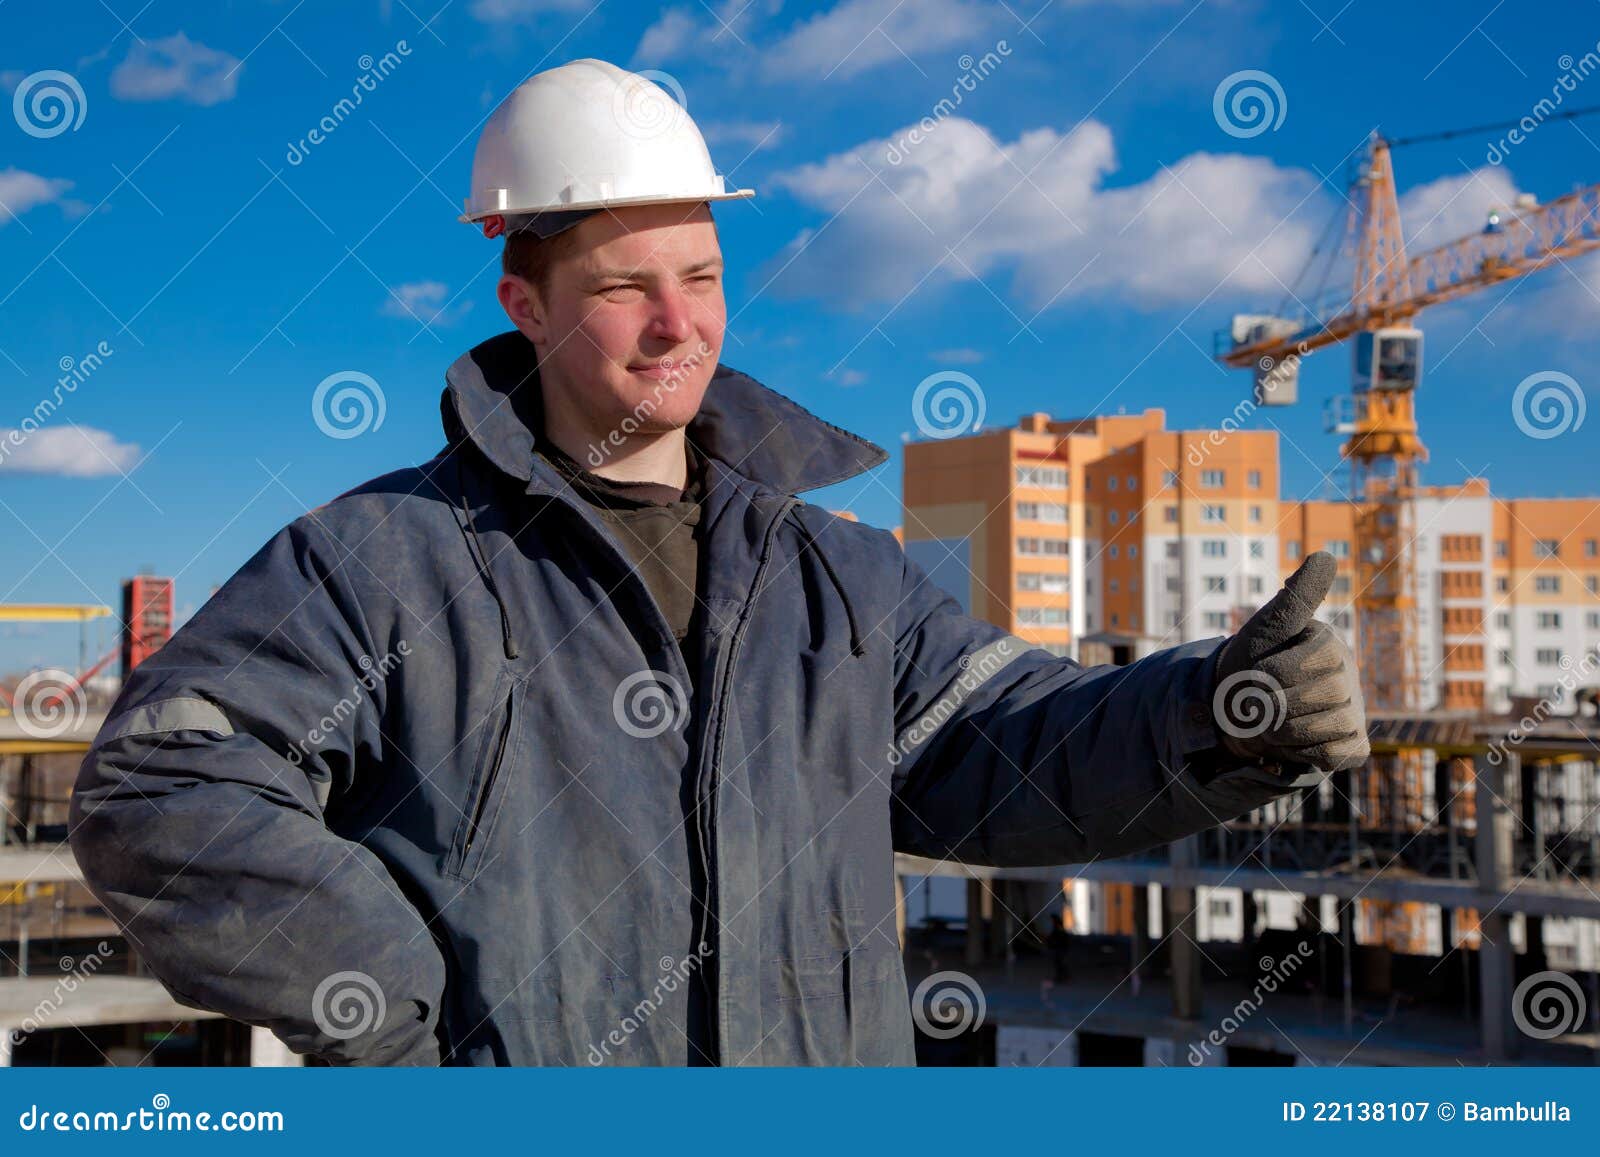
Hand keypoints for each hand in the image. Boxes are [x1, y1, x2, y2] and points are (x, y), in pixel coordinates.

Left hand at [1210, 551, 1368, 773]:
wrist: (1229, 710)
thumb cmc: (1248, 662)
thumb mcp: (1266, 628)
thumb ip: (1296, 597)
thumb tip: (1326, 555)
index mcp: (1331, 644)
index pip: (1316, 662)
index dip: (1274, 672)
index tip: (1257, 669)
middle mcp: (1350, 676)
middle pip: (1325, 695)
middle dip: (1276, 702)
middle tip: (1257, 699)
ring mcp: (1355, 713)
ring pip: (1329, 727)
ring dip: (1284, 729)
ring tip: (1269, 719)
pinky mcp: (1352, 746)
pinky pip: (1337, 755)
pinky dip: (1303, 751)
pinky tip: (1291, 739)